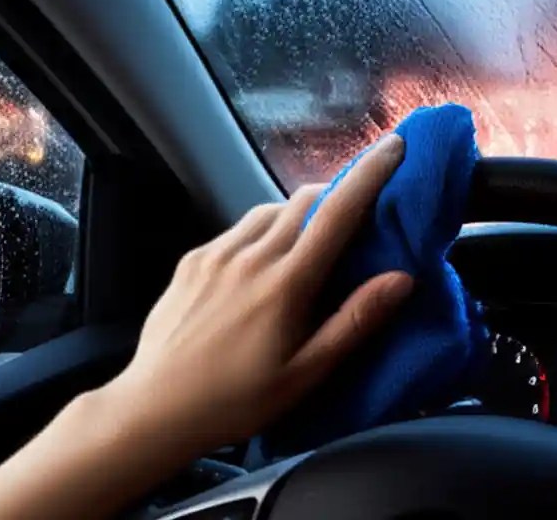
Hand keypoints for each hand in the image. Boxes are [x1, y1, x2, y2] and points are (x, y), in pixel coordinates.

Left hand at [102, 134, 412, 455]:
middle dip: (337, 193)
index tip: (394, 147)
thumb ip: (354, 322)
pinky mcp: (192, 261)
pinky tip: (263, 265)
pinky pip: (238, 230)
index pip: (338, 212)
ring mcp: (217, 254)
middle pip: (305, 199)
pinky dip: (262, 233)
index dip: (370, 174)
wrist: (154, 408)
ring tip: (309, 244)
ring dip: (298, 214)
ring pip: (270, 210)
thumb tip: (402, 278)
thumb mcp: (306, 373)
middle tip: (357, 212)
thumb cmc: (237, 400)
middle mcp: (251, 257)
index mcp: (286, 284)